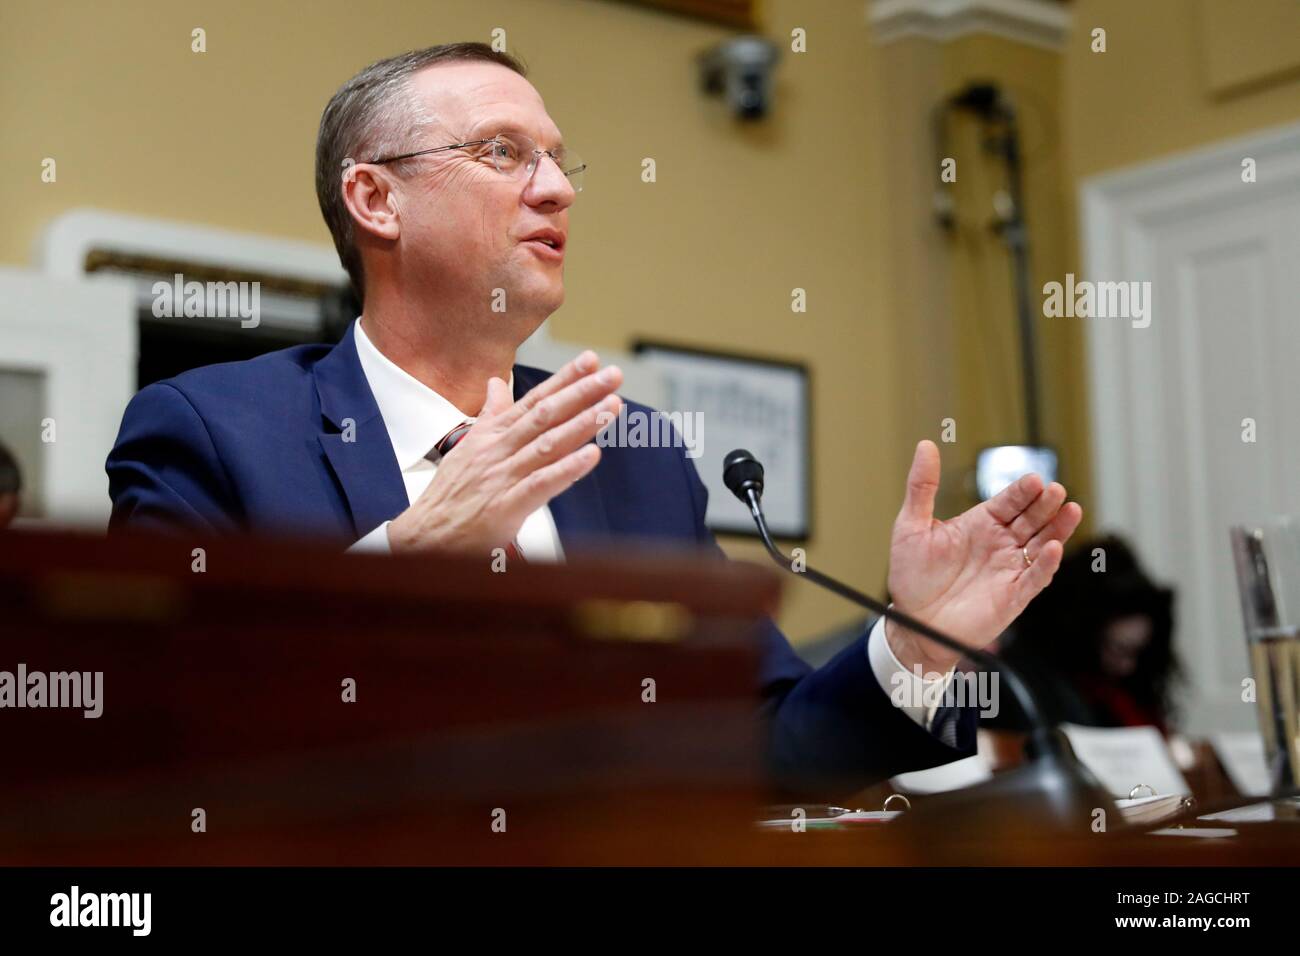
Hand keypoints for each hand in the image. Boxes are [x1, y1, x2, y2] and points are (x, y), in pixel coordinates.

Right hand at [387, 351, 622, 553]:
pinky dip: (567, 469)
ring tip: (611, 407)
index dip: (564, 380)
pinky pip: (541, 484)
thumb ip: (490, 415)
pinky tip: (592, 455)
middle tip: (612, 376)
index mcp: (493, 435)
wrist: (424, 536)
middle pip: (545, 415)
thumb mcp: (468, 446)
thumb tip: (496, 383)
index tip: (591, 361)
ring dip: (582, 424)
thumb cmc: (450, 494)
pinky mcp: (506, 506)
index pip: (534, 400)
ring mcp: (503, 476)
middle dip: (581, 393)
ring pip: (548, 444)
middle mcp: (500, 450)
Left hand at [885, 440, 1081, 673]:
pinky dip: (1045, 564)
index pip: (1009, 501)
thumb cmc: (911, 576)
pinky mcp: (1013, 595)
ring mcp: (1009, 568)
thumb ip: (922, 487)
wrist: (913, 622)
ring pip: (1041, 544)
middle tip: (1056, 490)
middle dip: (1045, 504)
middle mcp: (1000, 543)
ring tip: (1071, 510)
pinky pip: (1034, 578)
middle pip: (1031, 518)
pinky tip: (1052, 548)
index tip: (1034, 479)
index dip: (1022, 491)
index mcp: (980, 523)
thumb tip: (925, 446)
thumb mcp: (911, 526)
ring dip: (1057, 528)